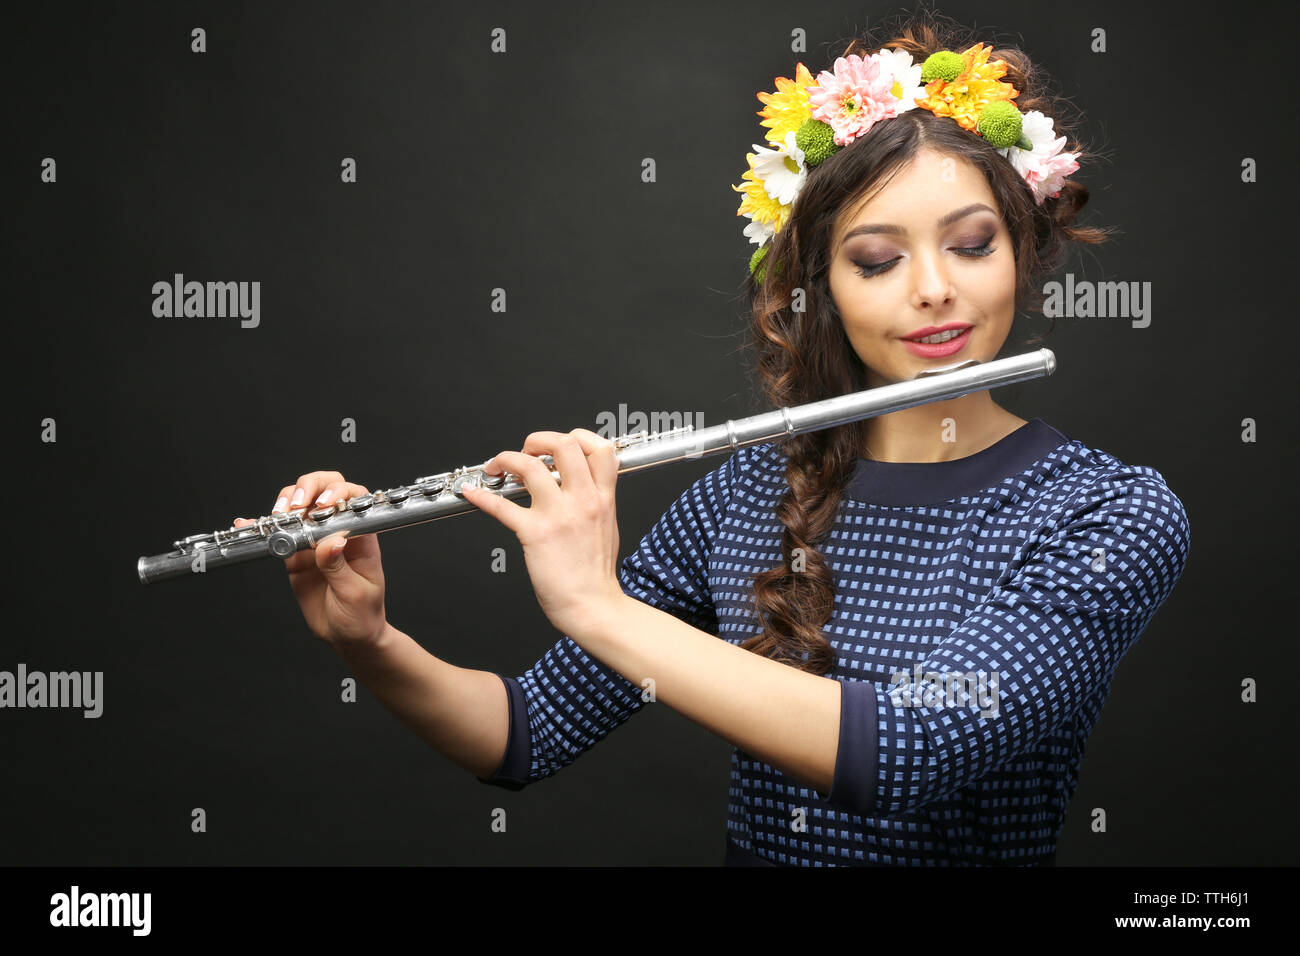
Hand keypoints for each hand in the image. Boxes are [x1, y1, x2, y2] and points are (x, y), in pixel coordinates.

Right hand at [233, 470, 387, 649]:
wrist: (347, 636)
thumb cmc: (362, 615)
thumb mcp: (355, 594)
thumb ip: (340, 567)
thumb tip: (330, 541)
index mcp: (361, 536)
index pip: (353, 498)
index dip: (337, 492)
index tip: (322, 505)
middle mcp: (338, 531)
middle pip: (325, 490)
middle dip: (308, 488)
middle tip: (294, 506)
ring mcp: (315, 540)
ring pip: (299, 506)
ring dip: (285, 503)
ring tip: (276, 517)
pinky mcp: (296, 554)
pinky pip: (278, 534)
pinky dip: (262, 528)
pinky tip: (247, 525)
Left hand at [460, 428, 623, 638]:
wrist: (592, 606)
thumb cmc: (596, 574)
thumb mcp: (607, 526)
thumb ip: (595, 502)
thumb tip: (581, 486)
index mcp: (603, 498)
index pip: (600, 448)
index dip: (578, 437)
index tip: (559, 446)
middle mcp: (583, 500)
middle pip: (564, 444)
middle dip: (539, 440)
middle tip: (527, 452)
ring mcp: (558, 515)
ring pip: (530, 466)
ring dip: (507, 459)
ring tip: (498, 467)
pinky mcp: (535, 533)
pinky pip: (501, 506)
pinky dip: (481, 495)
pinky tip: (471, 492)